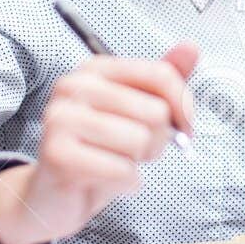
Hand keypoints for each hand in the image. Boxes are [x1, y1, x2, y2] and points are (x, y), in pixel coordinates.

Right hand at [0, 43, 198, 243]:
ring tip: (117, 163)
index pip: (160, 75)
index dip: (184, 106)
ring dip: (139, 163)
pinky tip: (106, 181)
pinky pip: (122, 171)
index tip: (184, 127)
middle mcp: (74, 86)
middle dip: (158, 141)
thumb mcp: (135, 113)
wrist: (54, 196)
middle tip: (137, 151)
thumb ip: (162, 82)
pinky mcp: (57, 154)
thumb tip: (190, 47)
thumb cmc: (99, 151)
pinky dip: (126, 183)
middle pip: (155, 111)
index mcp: (95, 69)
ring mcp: (61, 118)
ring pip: (140, 141)